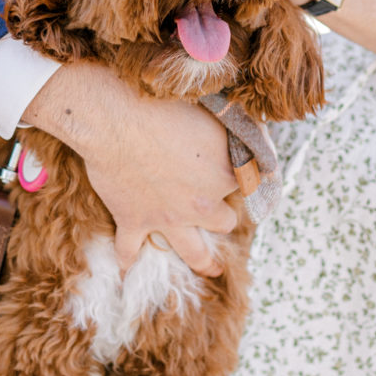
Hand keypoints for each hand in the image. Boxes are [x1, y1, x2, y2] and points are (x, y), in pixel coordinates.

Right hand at [23, 63, 237, 275]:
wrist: (116, 118)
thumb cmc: (166, 106)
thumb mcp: (214, 112)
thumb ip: (239, 129)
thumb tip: (258, 132)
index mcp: (226, 177)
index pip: (250, 185)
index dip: (244, 177)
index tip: (240, 172)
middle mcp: (202, 205)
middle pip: (225, 222)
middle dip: (223, 216)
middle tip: (218, 212)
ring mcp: (168, 218)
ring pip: (192, 251)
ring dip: (203, 262)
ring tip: (211, 269)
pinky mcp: (133, 221)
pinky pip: (130, 251)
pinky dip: (128, 260)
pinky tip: (129, 269)